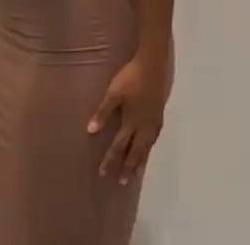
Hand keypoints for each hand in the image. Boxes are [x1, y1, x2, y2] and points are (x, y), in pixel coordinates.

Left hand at [87, 54, 168, 184]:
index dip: (111, 160)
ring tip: (137, 173)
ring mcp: (154, 122)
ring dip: (140, 161)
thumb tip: (90, 131)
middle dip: (128, 167)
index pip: (119, 146)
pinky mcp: (159, 115)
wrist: (153, 66)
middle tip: (123, 183)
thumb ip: (103, 112)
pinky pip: (154, 139)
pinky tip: (148, 148)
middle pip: (136, 152)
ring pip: (147, 147)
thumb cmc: (130, 78)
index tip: (104, 174)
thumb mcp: (113, 93)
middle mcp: (144, 127)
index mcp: (132, 122)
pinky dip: (149, 148)